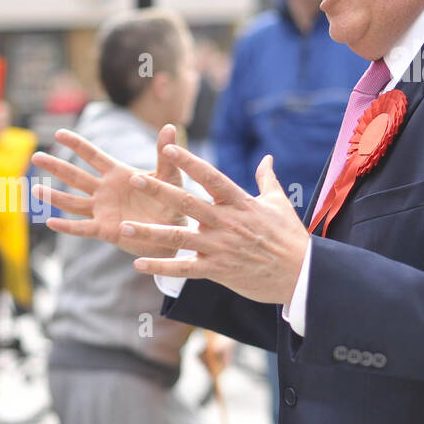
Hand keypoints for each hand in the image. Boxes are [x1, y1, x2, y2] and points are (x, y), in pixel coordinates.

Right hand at [30, 125, 186, 257]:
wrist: (176, 231)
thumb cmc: (172, 201)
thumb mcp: (170, 176)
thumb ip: (166, 154)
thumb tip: (169, 126)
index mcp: (118, 174)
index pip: (93, 155)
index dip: (76, 144)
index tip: (59, 133)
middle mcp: (105, 191)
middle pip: (75, 177)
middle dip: (56, 166)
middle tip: (36, 156)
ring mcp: (103, 210)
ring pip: (73, 202)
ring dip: (54, 196)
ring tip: (34, 189)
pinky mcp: (106, 230)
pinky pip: (83, 228)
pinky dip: (67, 227)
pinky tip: (51, 223)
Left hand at [122, 150, 308, 304]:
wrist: (300, 275)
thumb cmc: (290, 237)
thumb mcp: (279, 204)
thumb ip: (267, 179)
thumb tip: (266, 157)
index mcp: (240, 202)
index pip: (210, 177)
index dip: (189, 162)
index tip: (167, 148)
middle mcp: (226, 222)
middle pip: (188, 203)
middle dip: (160, 190)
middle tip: (134, 177)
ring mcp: (220, 247)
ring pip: (179, 237)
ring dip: (149, 232)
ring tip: (123, 228)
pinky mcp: (217, 270)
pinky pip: (184, 268)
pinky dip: (161, 267)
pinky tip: (139, 264)